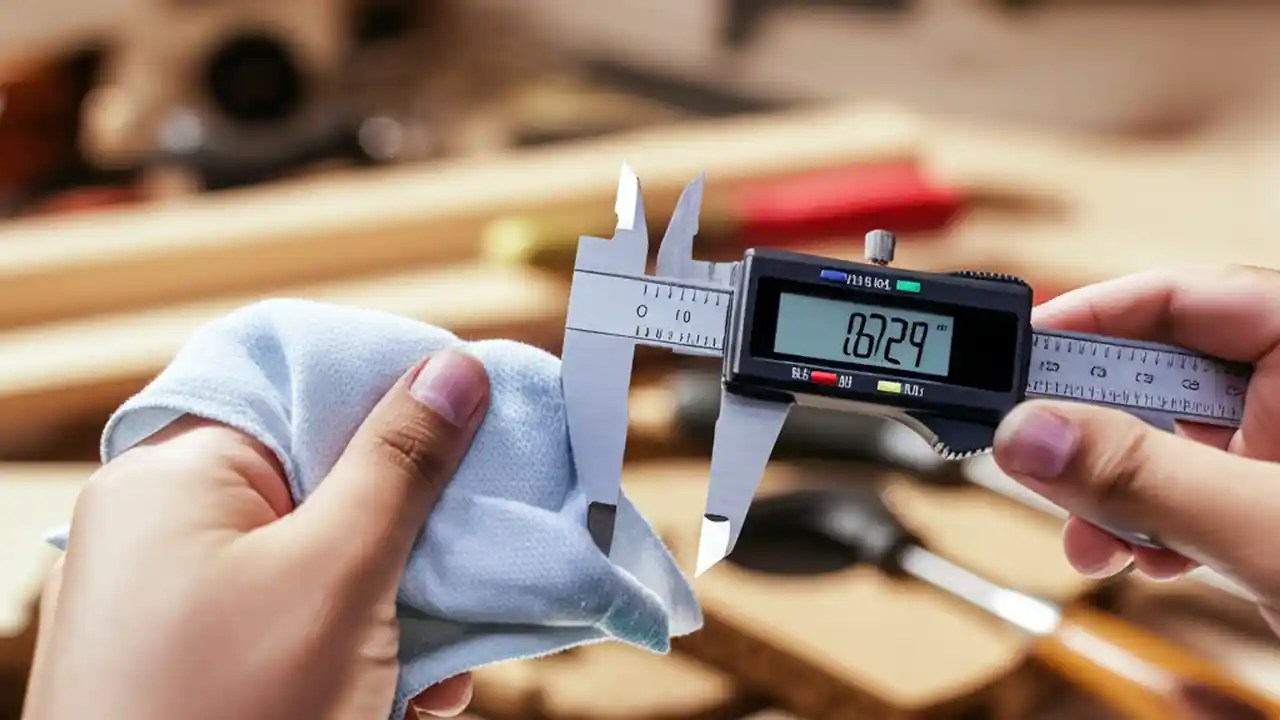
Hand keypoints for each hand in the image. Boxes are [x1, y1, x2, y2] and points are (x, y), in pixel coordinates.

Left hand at [22, 348, 490, 719]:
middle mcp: (167, 529)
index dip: (395, 397)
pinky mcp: (204, 664)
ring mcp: (181, 603)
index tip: (480, 420)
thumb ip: (400, 463)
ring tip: (438, 666)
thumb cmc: (227, 715)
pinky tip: (405, 698)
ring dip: (400, 606)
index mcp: (174, 477)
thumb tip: (454, 368)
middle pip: (324, 482)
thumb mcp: (336, 576)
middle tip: (477, 557)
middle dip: (411, 531)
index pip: (300, 389)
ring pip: (325, 562)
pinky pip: (301, 624)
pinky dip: (362, 653)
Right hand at [992, 265, 1279, 630]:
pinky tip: (1129, 554)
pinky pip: (1186, 497)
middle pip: (1169, 375)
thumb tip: (1034, 430)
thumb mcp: (1270, 534)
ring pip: (1169, 444)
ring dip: (1113, 489)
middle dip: (1098, 424)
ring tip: (1088, 530)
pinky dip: (1145, 527)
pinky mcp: (1273, 516)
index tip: (1026, 347)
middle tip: (1039, 448)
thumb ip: (1145, 477)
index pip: (1199, 298)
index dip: (1103, 312)